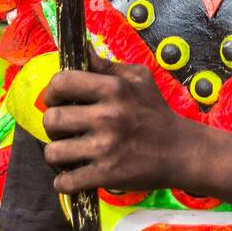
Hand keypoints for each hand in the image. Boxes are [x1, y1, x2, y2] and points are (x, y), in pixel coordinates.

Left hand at [41, 54, 201, 195]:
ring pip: (54, 152)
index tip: (55, 98)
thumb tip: (81, 48)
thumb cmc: (155, 112)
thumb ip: (106, 65)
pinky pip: (67, 182)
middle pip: (52, 119)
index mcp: (114, 87)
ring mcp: (106, 147)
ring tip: (68, 151)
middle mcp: (108, 115)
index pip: (63, 82)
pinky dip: (64, 182)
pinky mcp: (107, 174)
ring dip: (57, 153)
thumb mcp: (137, 78)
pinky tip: (72, 175)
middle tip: (62, 127)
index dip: (52, 90)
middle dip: (52, 124)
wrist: (180, 150)